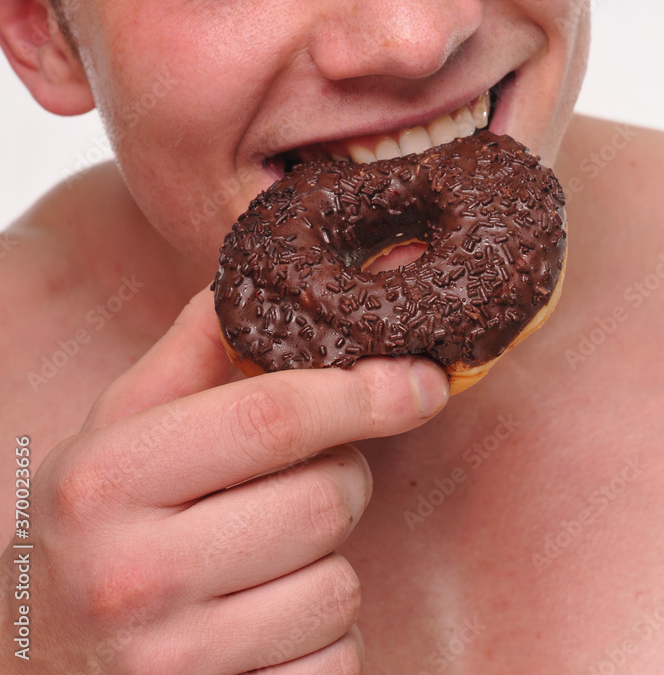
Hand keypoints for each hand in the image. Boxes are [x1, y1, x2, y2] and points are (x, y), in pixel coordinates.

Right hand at [1, 289, 448, 673]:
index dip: (362, 393)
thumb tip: (266, 270)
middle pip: (325, 499)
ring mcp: (175, 664)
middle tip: (303, 477)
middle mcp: (134, 575)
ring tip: (265, 556)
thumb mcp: (115, 430)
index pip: (272, 419)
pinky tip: (263, 621)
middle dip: (343, 475)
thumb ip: (192, 351)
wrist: (28, 660)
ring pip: (340, 587)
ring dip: (326, 561)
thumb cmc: (89, 529)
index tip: (422, 379)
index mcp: (108, 480)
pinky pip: (336, 662)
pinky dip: (321, 636)